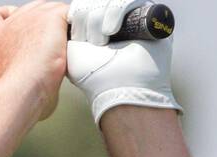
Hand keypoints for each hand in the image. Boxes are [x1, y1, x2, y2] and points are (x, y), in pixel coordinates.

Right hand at [0, 1, 69, 121]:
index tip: (19, 28)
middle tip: (51, 45)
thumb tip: (38, 83)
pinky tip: (75, 42)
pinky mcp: (51, 17)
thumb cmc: (15, 94)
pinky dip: (76, 26)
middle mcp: (10, 26)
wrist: (19, 90)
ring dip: (60, 26)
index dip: (6, 17)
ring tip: (65, 47)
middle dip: (42, 24)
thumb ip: (20, 71)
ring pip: (52, 9)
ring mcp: (30, 18)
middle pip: (29, 9)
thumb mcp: (9, 82)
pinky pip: (71, 13)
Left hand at [66, 0, 181, 124]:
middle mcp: (115, 19)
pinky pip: (129, 0)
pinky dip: (115, 11)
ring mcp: (133, 16)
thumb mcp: (72, 49)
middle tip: (92, 43)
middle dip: (88, 19)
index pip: (85, 4)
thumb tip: (66, 10)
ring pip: (110, 0)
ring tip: (102, 42)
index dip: (79, 15)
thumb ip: (68, 28)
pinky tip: (110, 31)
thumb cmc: (95, 75)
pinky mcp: (151, 14)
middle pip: (95, 1)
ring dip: (99, 19)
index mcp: (96, 25)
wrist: (120, 87)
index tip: (78, 38)